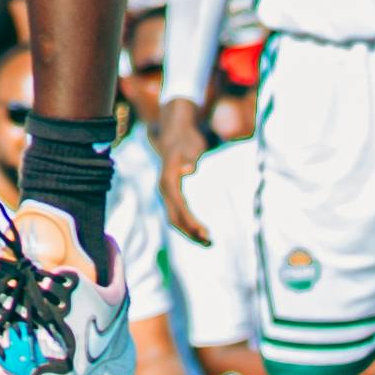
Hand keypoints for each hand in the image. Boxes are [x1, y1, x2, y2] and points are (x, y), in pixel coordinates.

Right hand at [156, 101, 213, 241]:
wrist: (175, 133)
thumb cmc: (186, 139)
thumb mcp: (190, 145)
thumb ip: (189, 157)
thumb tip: (188, 168)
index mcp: (168, 179)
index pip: (179, 205)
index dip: (190, 220)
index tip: (204, 231)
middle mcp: (165, 188)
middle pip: (174, 217)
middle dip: (190, 232)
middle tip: (209, 241)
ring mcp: (167, 192)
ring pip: (174, 218)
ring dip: (189, 231)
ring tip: (208, 241)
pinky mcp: (172, 194)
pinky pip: (177, 213)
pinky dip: (188, 225)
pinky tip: (200, 231)